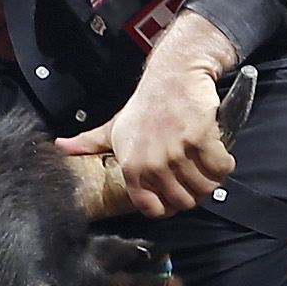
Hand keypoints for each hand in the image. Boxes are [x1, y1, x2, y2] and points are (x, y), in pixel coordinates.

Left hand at [55, 10, 238, 216]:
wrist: (172, 77)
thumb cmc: (145, 105)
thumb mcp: (114, 127)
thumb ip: (90, 143)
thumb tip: (62, 146)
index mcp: (132, 167)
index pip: (154, 208)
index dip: (170, 207)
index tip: (178, 197)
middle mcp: (153, 163)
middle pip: (185, 202)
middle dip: (196, 194)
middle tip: (198, 179)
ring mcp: (177, 152)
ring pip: (205, 187)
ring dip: (212, 179)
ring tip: (209, 165)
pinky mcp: (201, 140)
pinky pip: (220, 167)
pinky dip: (224, 164)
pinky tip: (219, 154)